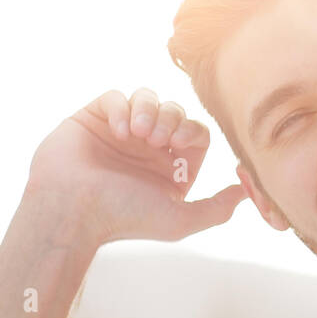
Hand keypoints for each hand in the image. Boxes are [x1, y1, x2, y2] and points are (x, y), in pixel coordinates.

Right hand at [27, 88, 246, 246]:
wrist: (71, 212)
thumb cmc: (124, 219)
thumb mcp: (180, 221)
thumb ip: (217, 209)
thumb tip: (245, 192)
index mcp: (170, 167)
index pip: (196, 132)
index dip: (192, 131)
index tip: (179, 143)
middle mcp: (148, 148)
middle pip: (175, 111)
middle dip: (171, 119)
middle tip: (156, 138)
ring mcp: (121, 131)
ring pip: (148, 98)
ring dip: (149, 110)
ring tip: (138, 133)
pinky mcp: (93, 119)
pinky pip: (115, 97)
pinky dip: (121, 108)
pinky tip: (118, 130)